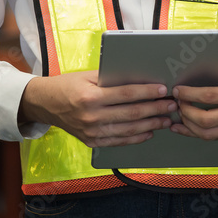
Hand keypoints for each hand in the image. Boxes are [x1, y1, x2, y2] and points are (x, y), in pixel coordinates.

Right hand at [19, 71, 175, 147]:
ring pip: (129, 130)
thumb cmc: (69, 84)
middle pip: (132, 114)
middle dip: (156, 109)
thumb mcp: (88, 75)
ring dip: (151, 125)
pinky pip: (119, 141)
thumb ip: (112, 78)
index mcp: (90, 96)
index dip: (147, 92)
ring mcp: (92, 132)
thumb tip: (141, 78)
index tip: (163, 89)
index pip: (126, 94)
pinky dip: (137, 137)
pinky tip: (149, 131)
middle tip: (172, 104)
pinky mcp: (92, 142)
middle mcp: (91, 116)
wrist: (45, 104)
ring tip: (166, 119)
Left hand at [170, 62, 217, 140]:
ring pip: (207, 134)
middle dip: (186, 112)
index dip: (190, 94)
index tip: (177, 90)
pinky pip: (213, 138)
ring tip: (179, 115)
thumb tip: (186, 77)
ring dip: (188, 126)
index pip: (210, 96)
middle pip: (206, 120)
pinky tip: (184, 127)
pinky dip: (195, 133)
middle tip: (177, 103)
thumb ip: (215, 74)